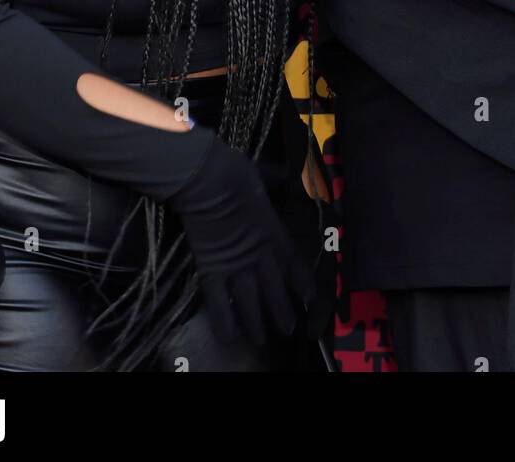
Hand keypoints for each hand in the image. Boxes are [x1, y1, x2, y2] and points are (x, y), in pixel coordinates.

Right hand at [171, 132, 314, 344]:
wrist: (204, 177)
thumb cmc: (234, 172)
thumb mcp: (263, 174)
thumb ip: (275, 179)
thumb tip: (285, 172)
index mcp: (274, 232)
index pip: (295, 263)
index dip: (303, 283)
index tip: (310, 298)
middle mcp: (258, 254)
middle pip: (276, 290)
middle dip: (283, 311)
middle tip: (288, 329)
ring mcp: (235, 264)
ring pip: (251, 302)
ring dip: (258, 323)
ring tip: (262, 340)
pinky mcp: (210, 269)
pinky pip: (217, 302)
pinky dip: (223, 321)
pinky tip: (229, 338)